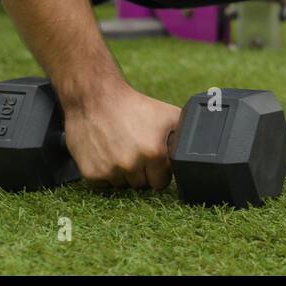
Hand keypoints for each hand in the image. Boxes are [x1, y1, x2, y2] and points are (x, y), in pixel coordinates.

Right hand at [62, 82, 182, 190]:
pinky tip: (107, 153)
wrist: (96, 99)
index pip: (162, 182)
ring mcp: (110, 171)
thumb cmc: (134, 106)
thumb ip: (183, 136)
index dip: (159, 171)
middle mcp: (132, 165)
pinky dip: (106, 173)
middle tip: (136, 149)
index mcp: (154, 153)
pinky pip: (104, 184)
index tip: (153, 159)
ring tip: (121, 148)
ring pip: (123, 185)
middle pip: (142, 184)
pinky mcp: (91, 173)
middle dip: (142, 172)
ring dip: (123, 173)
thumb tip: (193, 151)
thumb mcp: (168, 115)